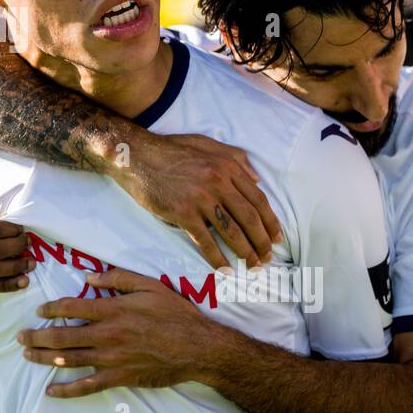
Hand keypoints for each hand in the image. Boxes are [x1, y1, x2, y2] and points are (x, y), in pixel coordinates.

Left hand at [18, 268, 218, 396]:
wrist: (197, 347)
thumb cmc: (175, 313)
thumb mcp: (148, 285)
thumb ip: (117, 278)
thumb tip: (89, 274)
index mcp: (113, 309)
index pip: (72, 308)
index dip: (51, 309)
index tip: (39, 310)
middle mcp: (107, 334)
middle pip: (62, 336)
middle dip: (37, 336)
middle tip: (20, 336)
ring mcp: (111, 358)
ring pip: (69, 360)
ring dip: (44, 358)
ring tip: (27, 355)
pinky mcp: (119, 377)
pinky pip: (87, 386)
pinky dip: (66, 390)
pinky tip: (51, 391)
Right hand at [101, 130, 281, 268]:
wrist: (136, 155)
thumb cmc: (170, 149)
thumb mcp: (207, 143)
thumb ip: (235, 157)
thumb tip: (257, 178)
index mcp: (227, 166)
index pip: (258, 199)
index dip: (270, 222)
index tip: (276, 238)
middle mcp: (218, 182)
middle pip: (249, 218)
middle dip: (261, 242)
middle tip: (266, 259)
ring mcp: (201, 198)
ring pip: (231, 231)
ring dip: (245, 252)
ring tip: (251, 266)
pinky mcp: (183, 213)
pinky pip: (205, 240)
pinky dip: (217, 258)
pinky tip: (224, 269)